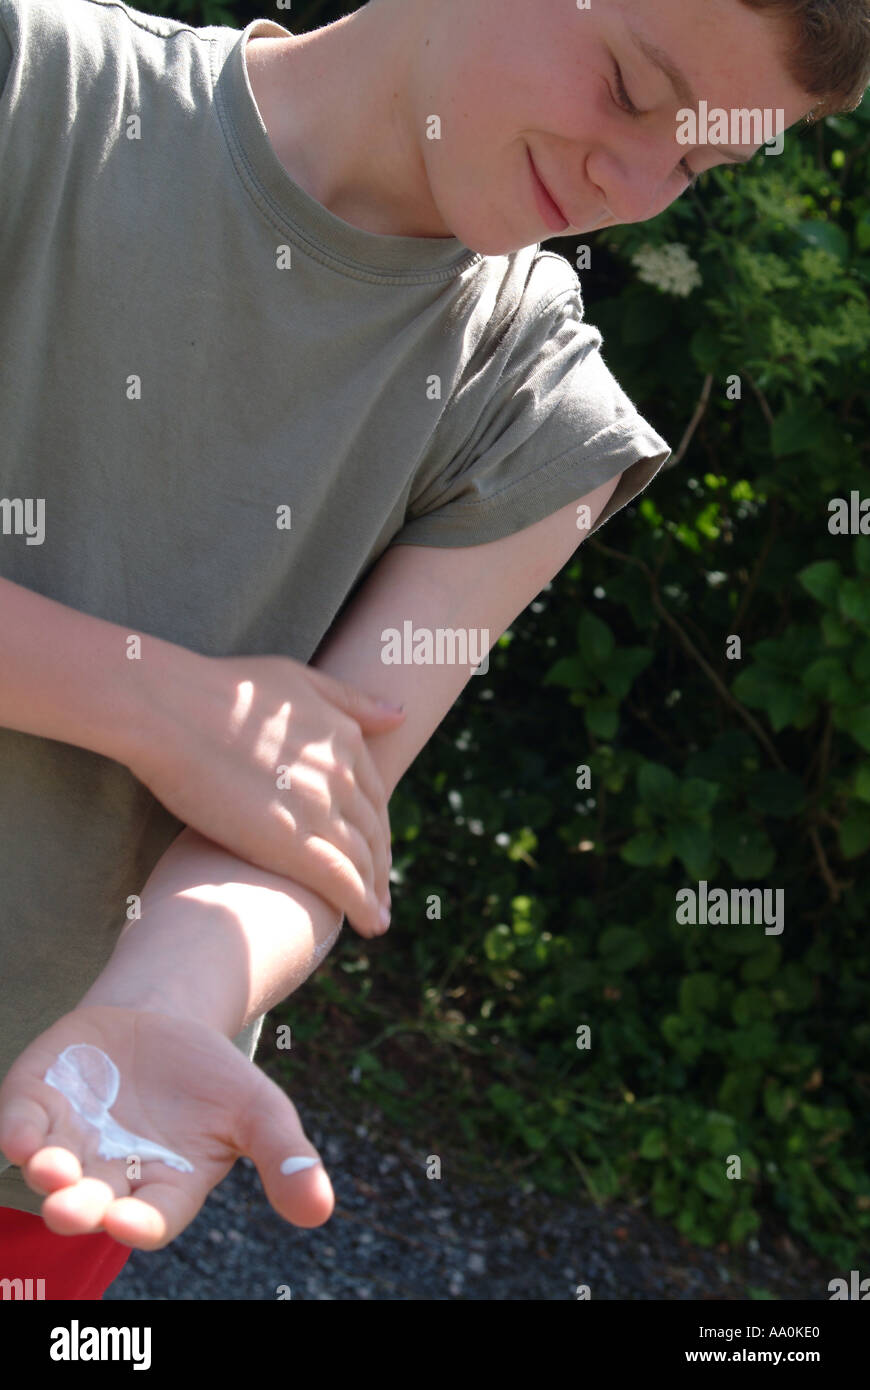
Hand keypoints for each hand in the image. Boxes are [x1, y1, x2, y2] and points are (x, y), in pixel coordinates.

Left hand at [0, 1006, 332, 1250]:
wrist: (164, 1017)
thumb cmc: (212, 1077)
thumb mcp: (259, 1110)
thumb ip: (284, 1156)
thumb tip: (321, 1208)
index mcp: (162, 1188)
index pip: (147, 1219)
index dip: (136, 1225)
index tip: (127, 1223)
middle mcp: (108, 1174)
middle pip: (89, 1203)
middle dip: (79, 1207)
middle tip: (71, 1206)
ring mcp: (69, 1138)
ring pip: (50, 1167)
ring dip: (45, 1172)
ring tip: (48, 1167)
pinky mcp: (39, 1102)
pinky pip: (20, 1122)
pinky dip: (17, 1129)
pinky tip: (19, 1133)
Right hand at [128, 651, 404, 938]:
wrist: (168, 708)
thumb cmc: (220, 688)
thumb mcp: (297, 679)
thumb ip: (350, 700)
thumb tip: (399, 715)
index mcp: (345, 739)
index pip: (373, 796)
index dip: (376, 827)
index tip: (376, 849)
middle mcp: (342, 775)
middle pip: (372, 830)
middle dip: (379, 864)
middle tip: (381, 891)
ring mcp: (320, 808)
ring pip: (362, 859)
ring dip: (375, 892)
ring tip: (377, 916)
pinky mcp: (291, 841)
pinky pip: (341, 881)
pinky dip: (363, 905)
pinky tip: (370, 924)